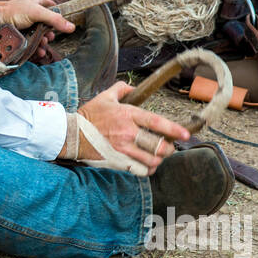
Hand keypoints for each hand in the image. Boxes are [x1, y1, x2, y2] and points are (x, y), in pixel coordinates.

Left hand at [0, 0, 73, 60]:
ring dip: (44, 42)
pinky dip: (37, 47)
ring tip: (44, 47)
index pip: (53, 7)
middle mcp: (32, 13)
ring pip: (40, 35)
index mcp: (37, 3)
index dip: (59, 16)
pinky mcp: (21, 35)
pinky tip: (40, 52)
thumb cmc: (13, 12)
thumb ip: (54, 19)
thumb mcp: (37, 13)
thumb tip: (71, 27)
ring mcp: (27, 25)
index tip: (64, 26)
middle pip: (47, 25)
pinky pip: (32, 42)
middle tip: (50, 39)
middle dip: (50, 34)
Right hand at [63, 81, 190, 169]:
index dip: (174, 129)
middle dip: (168, 148)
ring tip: (158, 156)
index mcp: (127, 115)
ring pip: (152, 159)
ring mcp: (123, 149)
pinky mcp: (118, 161)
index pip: (156, 122)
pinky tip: (148, 165)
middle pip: (158, 145)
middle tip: (168, 146)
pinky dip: (148, 169)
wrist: (72, 134)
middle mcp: (128, 133)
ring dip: (159, 159)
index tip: (185, 134)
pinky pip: (140, 170)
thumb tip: (133, 88)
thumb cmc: (89, 115)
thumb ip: (121, 89)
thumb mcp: (105, 97)